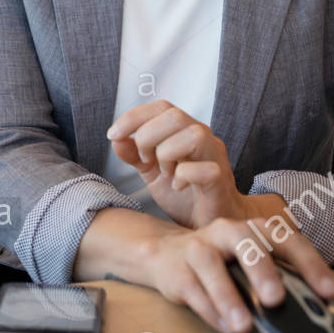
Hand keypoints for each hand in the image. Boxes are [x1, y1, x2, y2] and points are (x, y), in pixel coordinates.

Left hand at [106, 100, 244, 227]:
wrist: (209, 225)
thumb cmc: (185, 196)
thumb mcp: (153, 174)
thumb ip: (135, 155)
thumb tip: (115, 138)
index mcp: (184, 132)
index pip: (161, 107)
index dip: (134, 116)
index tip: (113, 135)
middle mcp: (203, 138)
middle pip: (175, 116)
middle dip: (148, 136)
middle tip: (146, 160)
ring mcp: (215, 158)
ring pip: (194, 135)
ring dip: (167, 153)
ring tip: (165, 172)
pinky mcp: (220, 181)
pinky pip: (204, 169)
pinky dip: (183, 176)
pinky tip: (178, 186)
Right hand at [134, 217, 333, 332]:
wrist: (165, 254)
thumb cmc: (220, 261)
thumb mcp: (249, 261)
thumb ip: (277, 278)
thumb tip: (313, 309)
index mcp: (252, 229)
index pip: (286, 240)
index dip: (310, 264)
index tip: (328, 291)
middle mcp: (226, 232)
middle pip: (246, 244)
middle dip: (262, 271)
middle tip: (276, 299)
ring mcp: (197, 248)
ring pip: (211, 267)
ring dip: (228, 297)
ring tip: (243, 325)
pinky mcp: (176, 270)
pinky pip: (192, 289)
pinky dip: (209, 310)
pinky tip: (224, 327)